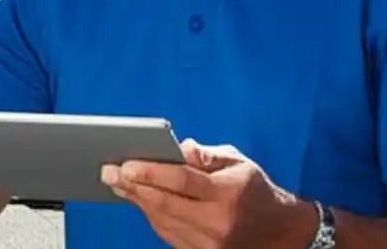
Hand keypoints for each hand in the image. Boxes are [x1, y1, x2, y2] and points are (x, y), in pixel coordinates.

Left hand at [102, 139, 316, 248]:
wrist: (278, 234)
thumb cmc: (255, 191)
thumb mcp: (239, 163)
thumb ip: (208, 155)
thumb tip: (179, 148)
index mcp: (228, 194)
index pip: (182, 181)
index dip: (151, 172)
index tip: (126, 163)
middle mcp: (217, 222)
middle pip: (165, 204)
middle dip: (133, 186)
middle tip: (108, 172)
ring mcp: (208, 244)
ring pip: (162, 221)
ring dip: (137, 201)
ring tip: (118, 183)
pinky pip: (168, 234)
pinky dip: (152, 216)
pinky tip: (139, 200)